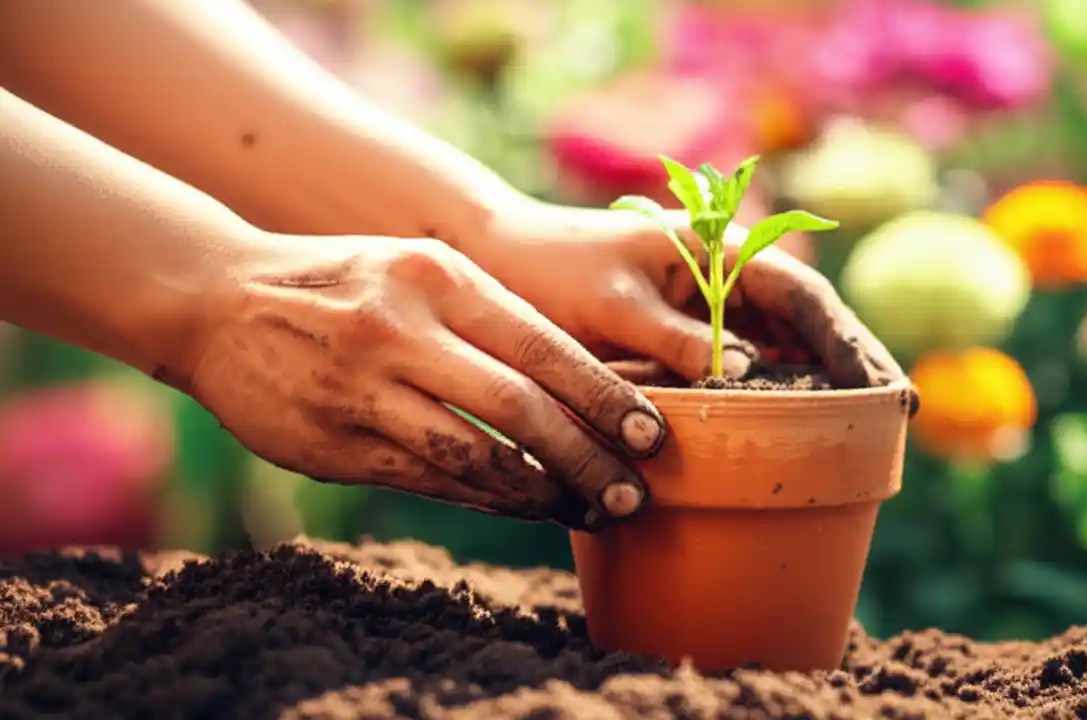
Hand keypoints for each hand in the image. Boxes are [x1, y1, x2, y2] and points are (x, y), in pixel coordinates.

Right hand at [183, 235, 665, 528]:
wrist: (216, 300)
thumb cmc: (342, 284)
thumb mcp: (419, 270)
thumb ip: (489, 318)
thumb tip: (579, 385)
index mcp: (439, 276)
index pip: (543, 344)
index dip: (605, 396)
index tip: (652, 434)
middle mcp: (403, 330)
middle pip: (520, 407)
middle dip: (587, 457)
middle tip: (631, 493)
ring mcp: (364, 390)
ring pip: (475, 456)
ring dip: (540, 492)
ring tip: (586, 510)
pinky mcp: (336, 441)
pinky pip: (429, 480)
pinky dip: (485, 499)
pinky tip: (522, 507)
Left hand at [467, 201, 915, 408]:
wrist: (500, 261)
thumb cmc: (551, 271)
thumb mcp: (611, 302)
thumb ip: (672, 334)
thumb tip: (744, 369)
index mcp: (714, 249)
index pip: (799, 293)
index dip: (845, 339)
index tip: (880, 384)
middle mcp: (723, 273)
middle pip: (807, 319)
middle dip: (853, 360)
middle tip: (900, 412)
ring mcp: (709, 303)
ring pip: (785, 341)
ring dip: (826, 377)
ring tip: (870, 425)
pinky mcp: (689, 331)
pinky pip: (748, 360)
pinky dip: (781, 387)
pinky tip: (803, 422)